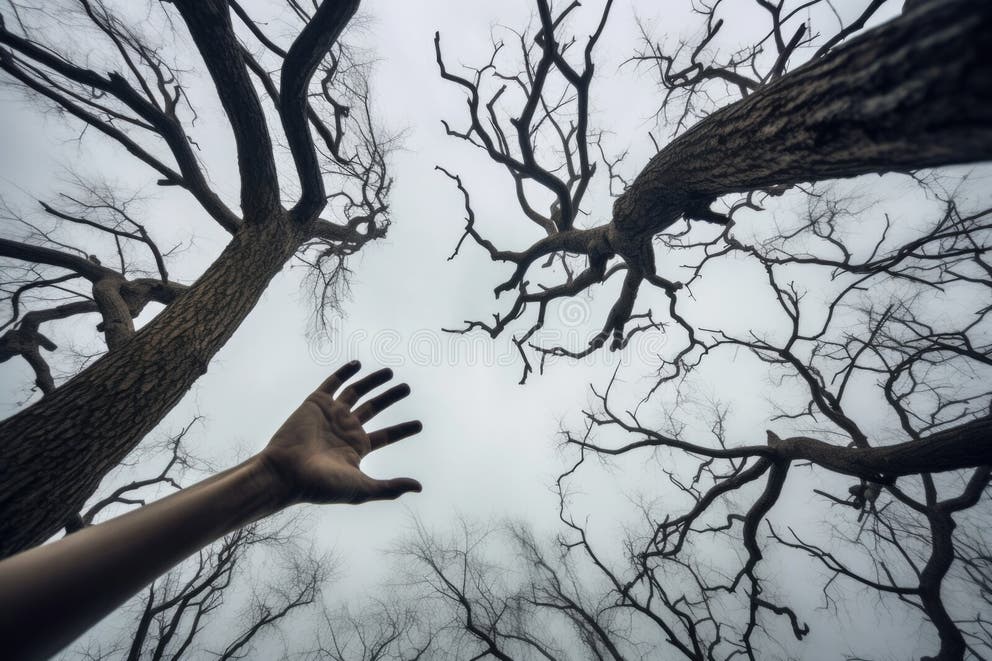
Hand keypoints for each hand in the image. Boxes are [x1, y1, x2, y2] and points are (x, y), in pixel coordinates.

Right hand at [258, 361, 422, 505]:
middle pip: (374, 408)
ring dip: (373, 381)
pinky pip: (332, 383)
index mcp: (356, 448)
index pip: (386, 436)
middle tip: (406, 388)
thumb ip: (389, 487)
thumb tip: (418, 487)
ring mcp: (331, 415)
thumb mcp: (361, 488)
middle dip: (390, 397)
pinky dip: (344, 372)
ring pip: (356, 392)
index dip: (403, 430)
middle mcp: (345, 429)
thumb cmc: (321, 485)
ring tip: (390, 372)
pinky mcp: (315, 403)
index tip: (419, 425)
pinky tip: (357, 364)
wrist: (286, 473)